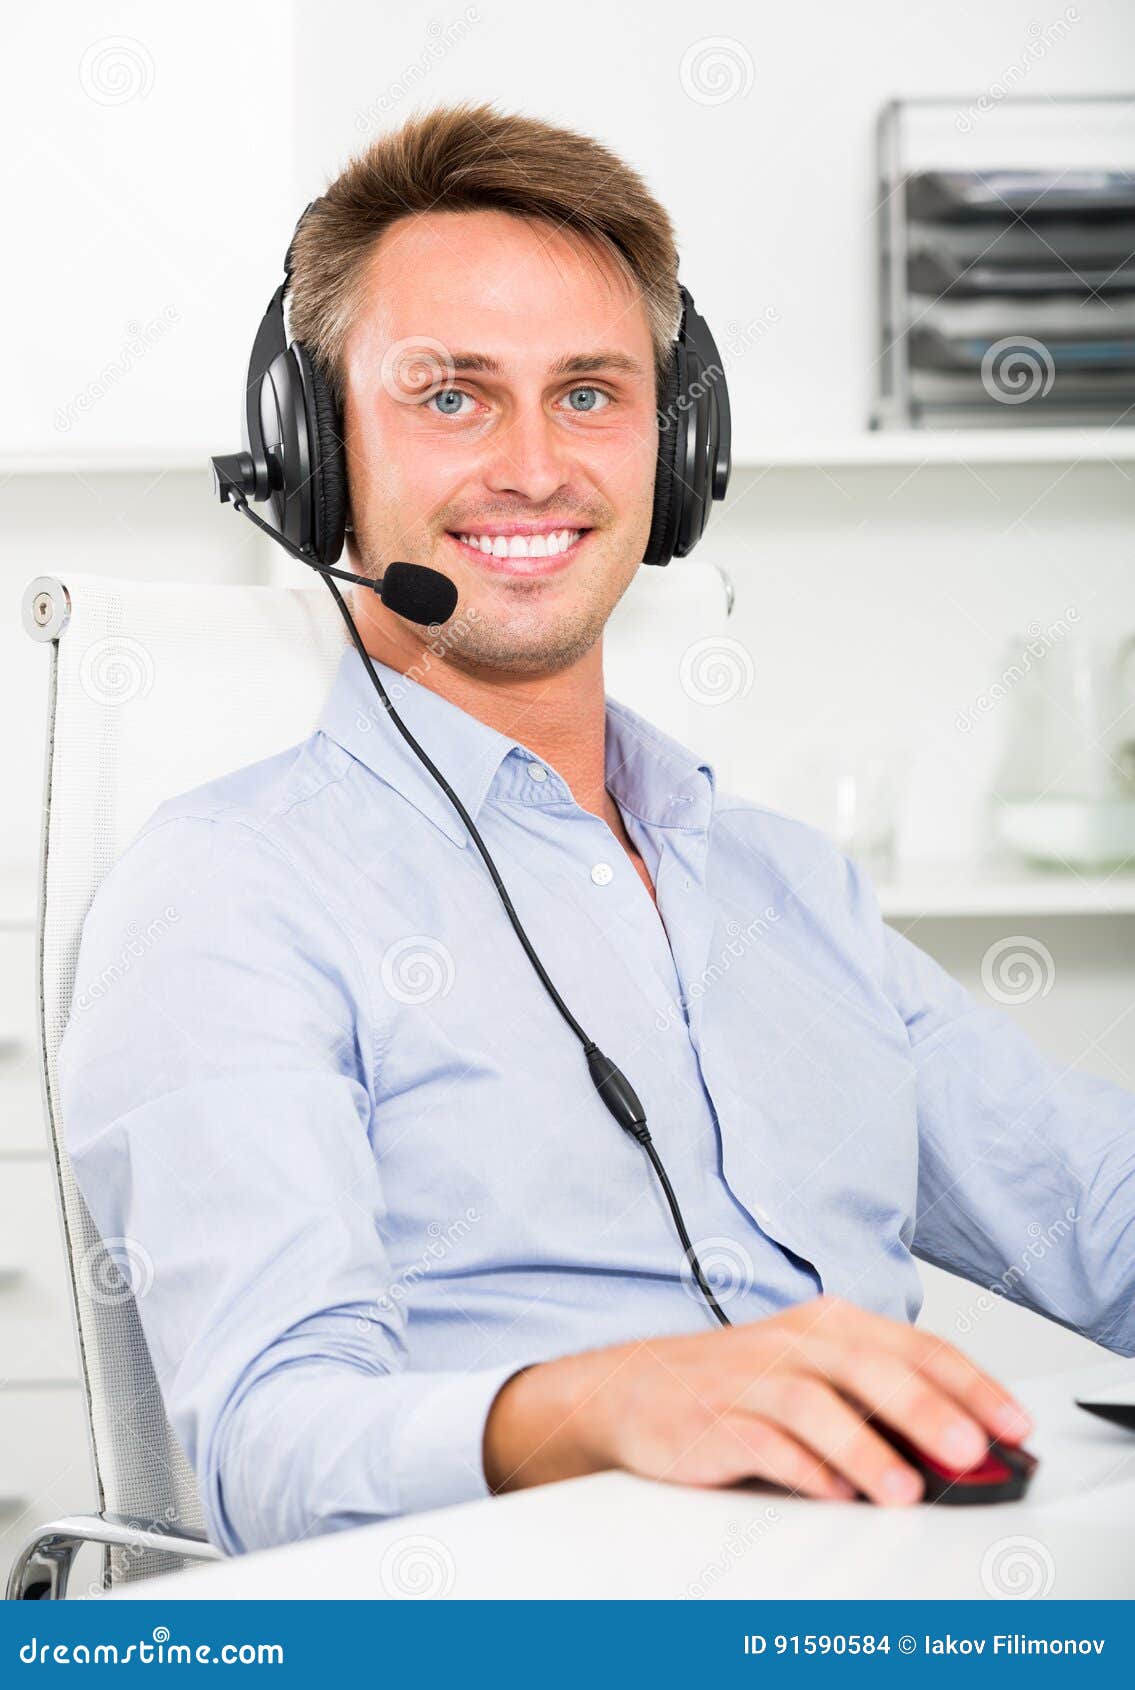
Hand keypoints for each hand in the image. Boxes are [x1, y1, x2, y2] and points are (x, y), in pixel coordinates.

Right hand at [482, 1294, 1032, 1504]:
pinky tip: (829, 1492)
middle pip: (870, 1368)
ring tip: (904, 1488)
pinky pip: (761, 1441)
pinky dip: (799, 1468)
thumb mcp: (814, 1378)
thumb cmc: (735, 1383)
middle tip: (968, 1448)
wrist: (632, 1388)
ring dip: (866, 1448)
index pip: (913, 1346)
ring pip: (818, 1405)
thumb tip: (958, 1448)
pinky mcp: (713, 1419)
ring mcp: (751, 1379)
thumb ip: (880, 1405)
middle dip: (926, 1409)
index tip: (1011, 1423)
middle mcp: (794, 1344)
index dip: (968, 1383)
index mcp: (829, 1326)